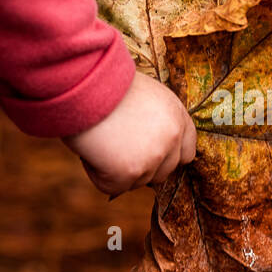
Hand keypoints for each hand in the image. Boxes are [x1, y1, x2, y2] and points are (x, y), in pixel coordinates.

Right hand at [63, 71, 196, 194]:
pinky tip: (91, 150)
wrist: (84, 84)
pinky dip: (96, 173)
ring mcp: (153, 157)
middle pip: (164, 172)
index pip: (187, 152)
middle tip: (117, 148)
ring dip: (117, 169)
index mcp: (177, 116)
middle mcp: (172, 137)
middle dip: (142, 167)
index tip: (149, 155)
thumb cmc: (106, 85)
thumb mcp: (144, 96)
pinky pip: (111, 187)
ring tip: (102, 141)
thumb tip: (149, 145)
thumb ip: (155, 121)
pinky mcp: (129, 172)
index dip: (167, 157)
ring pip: (137, 181)